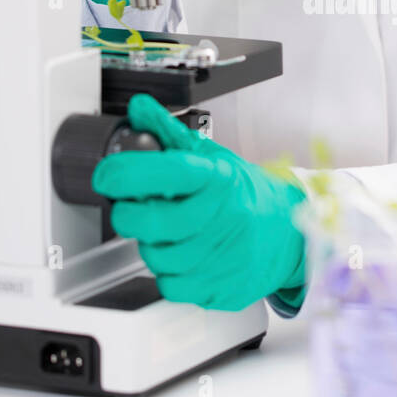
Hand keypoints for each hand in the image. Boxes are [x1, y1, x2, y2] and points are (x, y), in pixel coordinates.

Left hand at [91, 93, 307, 312]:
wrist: (289, 233)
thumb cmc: (243, 195)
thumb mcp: (212, 158)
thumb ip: (168, 134)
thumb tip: (139, 109)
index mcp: (218, 178)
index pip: (167, 171)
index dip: (127, 173)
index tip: (107, 175)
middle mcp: (222, 216)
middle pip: (151, 222)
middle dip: (128, 216)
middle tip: (132, 209)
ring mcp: (223, 255)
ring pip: (155, 257)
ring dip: (151, 245)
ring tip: (170, 233)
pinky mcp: (221, 288)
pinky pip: (170, 286)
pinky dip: (169, 274)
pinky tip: (184, 257)